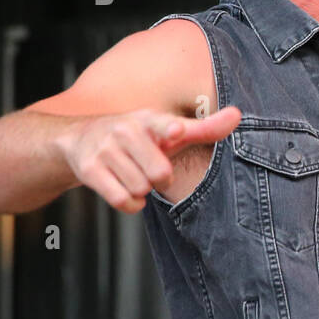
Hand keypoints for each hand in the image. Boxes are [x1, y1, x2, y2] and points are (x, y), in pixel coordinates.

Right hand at [60, 105, 241, 212]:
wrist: (81, 140)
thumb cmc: (139, 137)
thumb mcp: (169, 129)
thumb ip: (205, 128)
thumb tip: (237, 115)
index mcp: (148, 119)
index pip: (161, 124)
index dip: (169, 130)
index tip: (176, 131)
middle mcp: (125, 131)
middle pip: (159, 173)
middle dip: (161, 178)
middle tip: (152, 168)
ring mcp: (104, 150)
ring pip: (140, 188)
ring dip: (143, 190)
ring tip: (136, 175)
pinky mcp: (89, 170)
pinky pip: (122, 200)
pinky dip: (130, 203)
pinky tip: (127, 189)